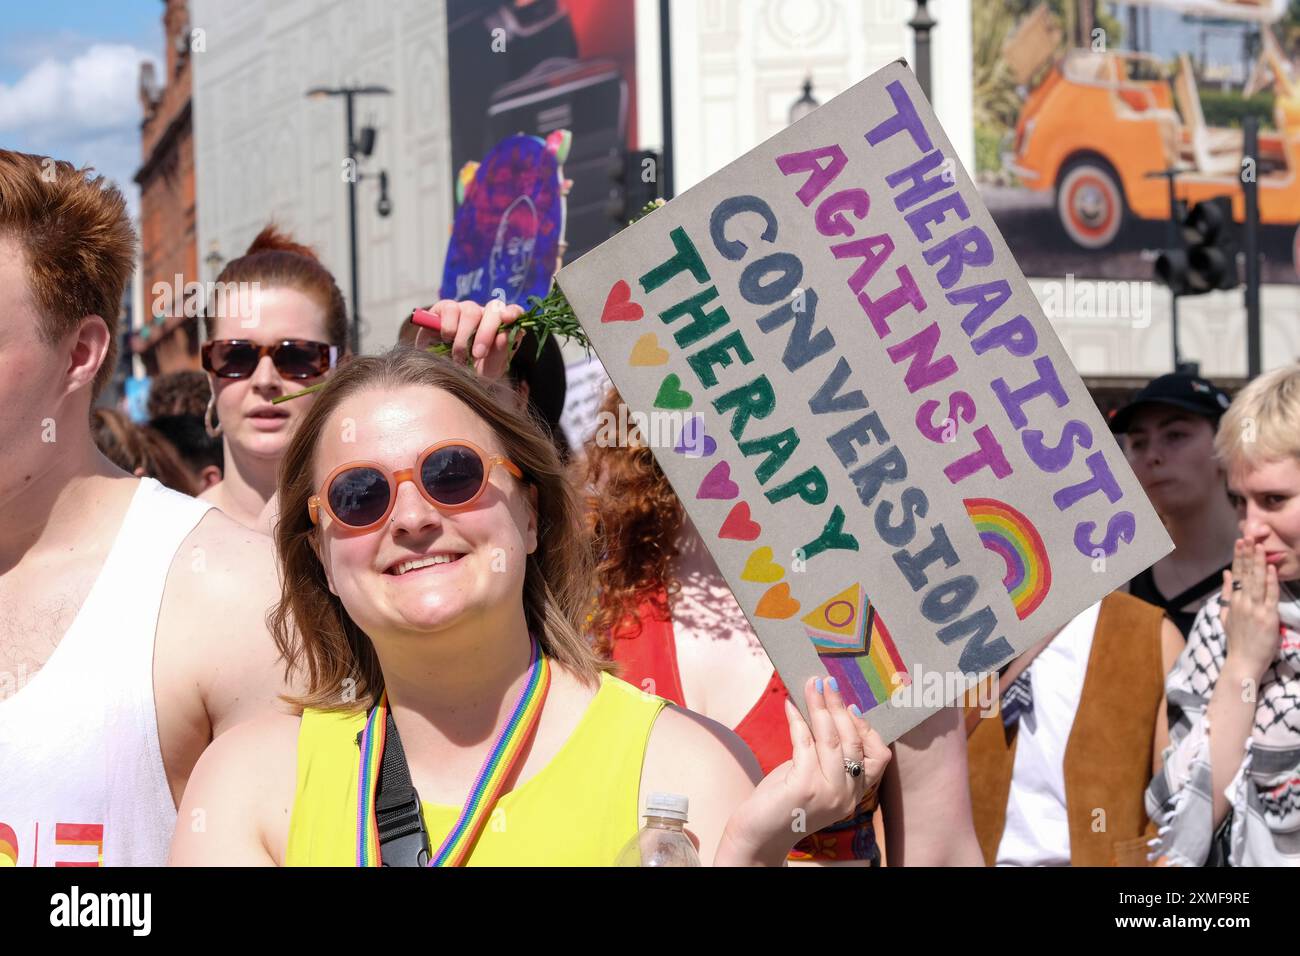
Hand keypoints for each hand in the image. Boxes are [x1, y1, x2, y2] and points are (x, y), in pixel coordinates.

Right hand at [412, 299, 524, 379]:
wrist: (441, 376)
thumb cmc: (469, 373)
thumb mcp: (488, 370)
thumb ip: (500, 354)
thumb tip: (504, 336)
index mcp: (501, 328)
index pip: (514, 311)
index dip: (512, 312)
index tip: (508, 319)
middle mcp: (485, 315)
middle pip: (493, 309)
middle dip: (487, 332)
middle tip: (478, 354)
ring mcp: (466, 309)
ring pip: (471, 311)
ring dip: (465, 337)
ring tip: (459, 358)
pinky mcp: (446, 308)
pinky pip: (451, 310)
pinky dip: (449, 328)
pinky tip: (446, 341)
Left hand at [717, 676, 889, 865]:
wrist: (759, 836)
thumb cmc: (783, 802)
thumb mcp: (813, 776)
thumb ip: (824, 752)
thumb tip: (827, 708)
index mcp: (854, 794)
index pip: (878, 757)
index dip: (866, 727)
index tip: (850, 704)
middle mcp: (847, 795)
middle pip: (854, 741)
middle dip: (840, 706)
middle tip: (827, 681)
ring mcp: (827, 793)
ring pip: (831, 738)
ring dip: (820, 706)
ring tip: (810, 685)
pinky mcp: (804, 788)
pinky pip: (804, 743)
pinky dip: (797, 720)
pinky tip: (789, 705)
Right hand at [1220, 539, 1281, 680]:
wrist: (1243, 661)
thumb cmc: (1237, 640)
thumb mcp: (1226, 615)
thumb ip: (1227, 593)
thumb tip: (1227, 574)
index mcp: (1233, 601)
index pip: (1237, 574)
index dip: (1239, 557)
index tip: (1240, 542)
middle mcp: (1242, 602)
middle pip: (1246, 574)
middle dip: (1247, 554)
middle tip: (1248, 537)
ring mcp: (1255, 609)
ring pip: (1256, 581)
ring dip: (1258, 562)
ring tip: (1258, 546)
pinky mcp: (1267, 617)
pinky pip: (1269, 596)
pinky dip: (1270, 581)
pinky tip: (1269, 568)